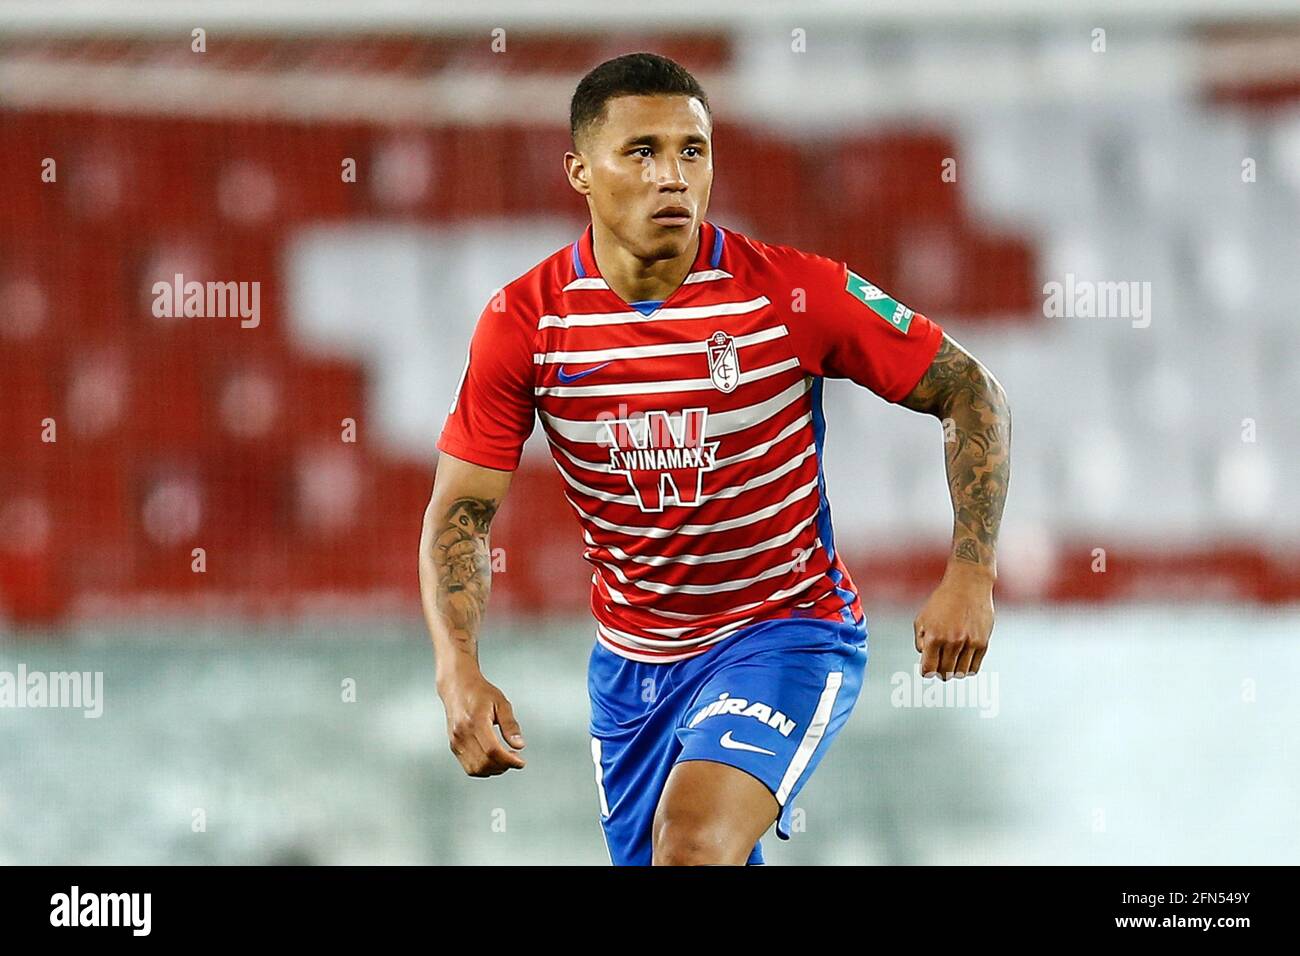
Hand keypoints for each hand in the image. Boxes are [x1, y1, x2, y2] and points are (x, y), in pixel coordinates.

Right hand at [437, 669, 526, 776]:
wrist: (457, 687)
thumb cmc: (479, 692)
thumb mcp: (501, 703)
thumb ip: (510, 725)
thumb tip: (519, 745)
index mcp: (475, 721)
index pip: (492, 750)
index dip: (509, 760)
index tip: (521, 762)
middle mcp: (462, 734)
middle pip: (484, 763)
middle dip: (503, 766)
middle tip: (515, 758)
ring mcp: (456, 741)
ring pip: (475, 769)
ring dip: (493, 770)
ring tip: (505, 759)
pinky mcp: (453, 746)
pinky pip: (469, 767)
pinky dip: (483, 769)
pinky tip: (493, 760)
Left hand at [913, 565, 994, 679]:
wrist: (968, 584)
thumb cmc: (944, 600)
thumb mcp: (922, 618)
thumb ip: (920, 641)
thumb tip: (925, 657)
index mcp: (934, 637)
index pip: (928, 669)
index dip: (927, 672)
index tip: (928, 670)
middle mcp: (952, 642)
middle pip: (945, 673)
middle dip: (940, 673)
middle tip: (940, 668)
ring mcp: (969, 643)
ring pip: (960, 673)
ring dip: (954, 672)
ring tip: (952, 664)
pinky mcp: (983, 642)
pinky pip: (974, 667)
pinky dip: (967, 668)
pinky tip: (963, 661)